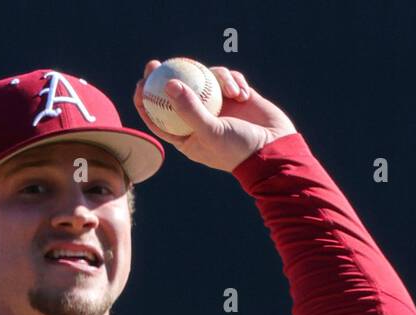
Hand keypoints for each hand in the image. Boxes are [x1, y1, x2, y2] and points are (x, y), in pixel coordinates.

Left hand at [132, 60, 297, 172]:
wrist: (275, 151)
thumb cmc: (239, 149)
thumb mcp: (211, 131)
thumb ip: (189, 109)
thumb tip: (168, 84)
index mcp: (187, 135)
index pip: (158, 117)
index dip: (145, 100)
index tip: (141, 84)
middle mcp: (200, 119)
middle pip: (176, 93)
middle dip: (164, 76)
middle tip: (155, 63)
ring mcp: (218, 106)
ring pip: (205, 80)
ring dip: (218, 80)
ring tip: (231, 92)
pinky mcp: (236, 96)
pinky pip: (227, 78)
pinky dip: (233, 81)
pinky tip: (242, 92)